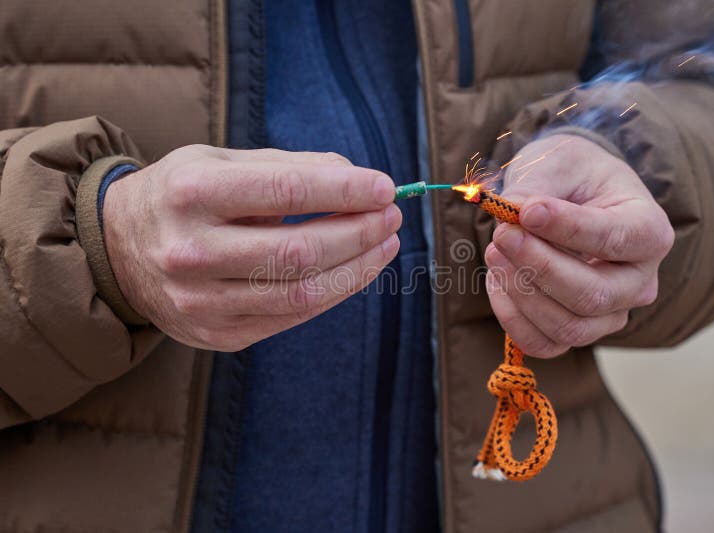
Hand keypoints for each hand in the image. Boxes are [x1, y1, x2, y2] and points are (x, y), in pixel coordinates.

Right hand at [103, 145, 400, 350]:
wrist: (119, 251)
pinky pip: (291, 316)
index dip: (344, 192)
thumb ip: (289, 167)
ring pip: (301, 292)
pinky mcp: (216, 334)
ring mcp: (201, 301)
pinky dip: (333, 292)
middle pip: (299, 250)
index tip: (385, 187)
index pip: (286, 192)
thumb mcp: (221, 162)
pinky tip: (355, 270)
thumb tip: (357, 180)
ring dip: (357, 268)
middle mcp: (191, 251)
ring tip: (385, 244)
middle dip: (358, 233)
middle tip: (391, 216)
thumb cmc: (183, 196)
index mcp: (191, 193)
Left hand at [485, 134, 673, 357]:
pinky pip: (544, 343)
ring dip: (522, 293)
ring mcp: (611, 313)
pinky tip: (497, 279)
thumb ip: (537, 186)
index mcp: (650, 230)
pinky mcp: (577, 330)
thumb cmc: (573, 174)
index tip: (526, 211)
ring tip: (495, 251)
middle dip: (538, 266)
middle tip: (502, 233)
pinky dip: (512, 318)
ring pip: (569, 326)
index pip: (613, 239)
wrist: (572, 194)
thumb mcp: (559, 162)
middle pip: (593, 295)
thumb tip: (511, 211)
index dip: (567, 228)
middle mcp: (639, 281)